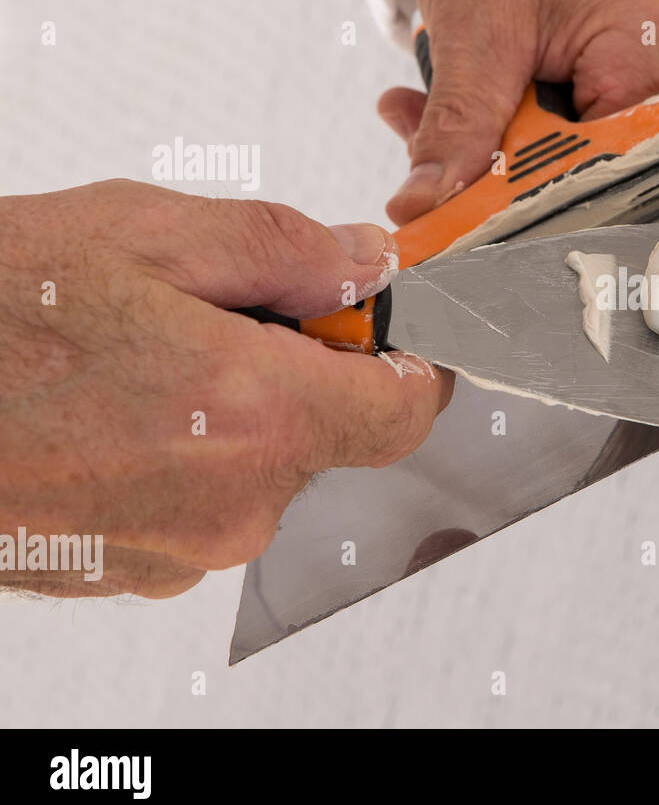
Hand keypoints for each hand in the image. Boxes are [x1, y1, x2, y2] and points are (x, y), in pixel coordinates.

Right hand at [0, 181, 452, 597]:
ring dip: (230, 410)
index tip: (373, 321)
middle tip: (217, 309)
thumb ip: (283, 249)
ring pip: (258, 469)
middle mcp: (229, 507)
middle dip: (298, 368)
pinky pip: (197, 504)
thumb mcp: (141, 233)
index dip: (405, 358)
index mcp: (254, 419)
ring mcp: (174, 552)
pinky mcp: (125, 572)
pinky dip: (179, 452)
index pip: (406, 410)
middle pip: (328, 435)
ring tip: (135, 355)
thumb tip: (366, 262)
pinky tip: (105, 405)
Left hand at [379, 0, 658, 223]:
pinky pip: (585, 134)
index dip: (521, 190)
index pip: (596, 166)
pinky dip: (523, 127)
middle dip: (503, 162)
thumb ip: (456, 130)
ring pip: (581, 156)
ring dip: (505, 143)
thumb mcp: (473, 36)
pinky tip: (481, 96)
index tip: (454, 198)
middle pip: (592, 167)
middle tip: (424, 128)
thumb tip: (424, 209)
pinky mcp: (652, 82)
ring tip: (452, 91)